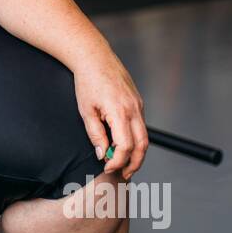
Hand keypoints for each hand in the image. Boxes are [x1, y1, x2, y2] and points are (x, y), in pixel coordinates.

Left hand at [73, 47, 148, 178]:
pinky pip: (141, 125)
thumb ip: (95, 135)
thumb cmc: (87, 81)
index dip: (117, 161)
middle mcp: (134, 109)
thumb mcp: (86, 111)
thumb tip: (102, 154)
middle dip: (134, 163)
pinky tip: (125, 145)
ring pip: (145, 136)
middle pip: (142, 145)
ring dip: (137, 153)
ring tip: (125, 164)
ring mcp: (139, 105)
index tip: (107, 167)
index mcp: (120, 112)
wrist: (94, 57)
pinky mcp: (138, 102)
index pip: (125, 146)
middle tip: (124, 174)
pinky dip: (136, 139)